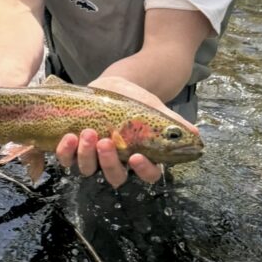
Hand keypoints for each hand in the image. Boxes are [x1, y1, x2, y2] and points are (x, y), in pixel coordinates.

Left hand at [54, 76, 195, 187]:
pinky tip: (69, 137)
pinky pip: (67, 159)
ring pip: (89, 169)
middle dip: (108, 162)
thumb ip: (172, 122)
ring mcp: (94, 157)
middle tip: (105, 143)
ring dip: (86, 155)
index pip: (147, 175)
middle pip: (114, 177)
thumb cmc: (137, 101)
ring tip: (87, 133)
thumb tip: (196, 134)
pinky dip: (66, 152)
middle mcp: (117, 163)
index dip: (143, 171)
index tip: (137, 157)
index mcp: (140, 157)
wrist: (113, 85)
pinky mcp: (74, 148)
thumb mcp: (154, 109)